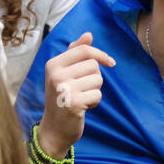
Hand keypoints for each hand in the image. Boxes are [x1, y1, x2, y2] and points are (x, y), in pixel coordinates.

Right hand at [38, 33, 115, 156]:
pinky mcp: (73, 104)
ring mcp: (63, 89)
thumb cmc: (62, 97)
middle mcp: (56, 75)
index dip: (101, 55)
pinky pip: (97, 95)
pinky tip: (83, 108)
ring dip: (95, 90)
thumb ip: (75, 53)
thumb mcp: (64, 73)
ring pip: (97, 80)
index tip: (111, 63)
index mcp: (53, 64)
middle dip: (95, 78)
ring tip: (82, 98)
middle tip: (82, 89)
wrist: (54, 129)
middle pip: (93, 65)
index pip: (84, 50)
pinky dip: (94, 102)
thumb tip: (89, 35)